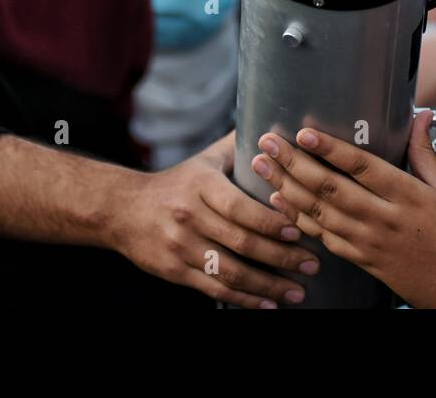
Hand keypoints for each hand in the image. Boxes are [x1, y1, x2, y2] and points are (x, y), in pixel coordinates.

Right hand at [110, 131, 319, 308]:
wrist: (123, 210)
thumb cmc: (177, 182)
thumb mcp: (205, 159)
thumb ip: (240, 146)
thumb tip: (277, 130)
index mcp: (201, 185)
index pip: (240, 206)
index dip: (272, 221)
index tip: (300, 230)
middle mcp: (189, 216)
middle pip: (241, 242)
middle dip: (282, 257)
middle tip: (312, 264)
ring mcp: (180, 246)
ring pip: (230, 271)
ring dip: (268, 285)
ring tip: (297, 290)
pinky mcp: (174, 272)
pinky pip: (214, 290)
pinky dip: (244, 300)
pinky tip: (268, 304)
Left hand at [250, 112, 435, 307]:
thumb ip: (425, 154)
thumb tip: (422, 116)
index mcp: (408, 196)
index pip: (362, 167)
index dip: (330, 149)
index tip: (304, 133)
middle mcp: (385, 219)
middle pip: (331, 188)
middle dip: (294, 163)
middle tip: (268, 143)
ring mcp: (370, 243)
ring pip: (320, 213)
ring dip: (287, 188)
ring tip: (264, 167)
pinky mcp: (363, 262)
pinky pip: (324, 239)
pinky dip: (299, 221)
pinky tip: (281, 204)